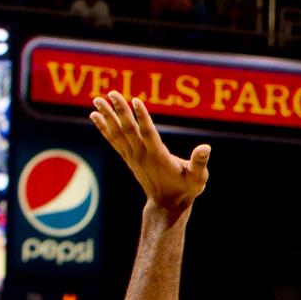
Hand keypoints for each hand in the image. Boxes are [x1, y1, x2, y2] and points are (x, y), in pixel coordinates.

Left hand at [91, 92, 209, 218]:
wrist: (167, 206)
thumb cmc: (186, 189)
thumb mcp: (198, 178)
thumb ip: (200, 163)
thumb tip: (205, 148)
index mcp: (158, 157)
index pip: (148, 134)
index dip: (142, 118)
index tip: (134, 101)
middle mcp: (142, 155)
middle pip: (129, 130)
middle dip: (120, 111)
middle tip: (111, 93)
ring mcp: (133, 157)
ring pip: (118, 133)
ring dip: (107, 116)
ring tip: (97, 99)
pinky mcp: (129, 158)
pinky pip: (114, 140)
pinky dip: (104, 128)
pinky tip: (95, 115)